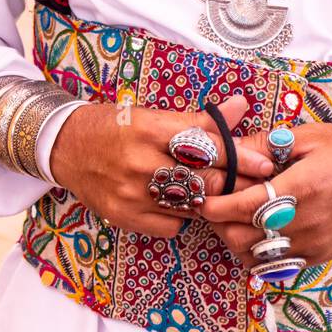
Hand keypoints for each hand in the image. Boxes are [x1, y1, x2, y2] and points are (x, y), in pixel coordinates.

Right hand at [48, 95, 275, 240]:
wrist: (66, 146)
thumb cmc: (116, 125)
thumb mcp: (154, 114)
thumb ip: (199, 119)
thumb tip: (240, 105)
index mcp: (150, 129)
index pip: (204, 144)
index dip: (238, 155)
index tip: (265, 164)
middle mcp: (141, 162)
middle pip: (201, 179)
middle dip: (235, 184)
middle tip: (262, 186)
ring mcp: (131, 194)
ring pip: (189, 206)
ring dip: (211, 201)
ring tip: (229, 196)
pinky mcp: (125, 217)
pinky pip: (171, 225)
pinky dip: (183, 217)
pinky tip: (183, 204)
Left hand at [203, 124, 331, 268]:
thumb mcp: (309, 136)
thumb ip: (265, 145)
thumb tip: (229, 148)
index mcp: (302, 188)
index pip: (241, 207)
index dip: (213, 205)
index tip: (200, 196)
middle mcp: (306, 224)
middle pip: (241, 239)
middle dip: (220, 223)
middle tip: (216, 201)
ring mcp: (314, 245)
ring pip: (254, 258)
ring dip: (236, 239)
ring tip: (236, 214)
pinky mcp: (320, 256)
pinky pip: (276, 264)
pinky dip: (258, 250)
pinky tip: (259, 227)